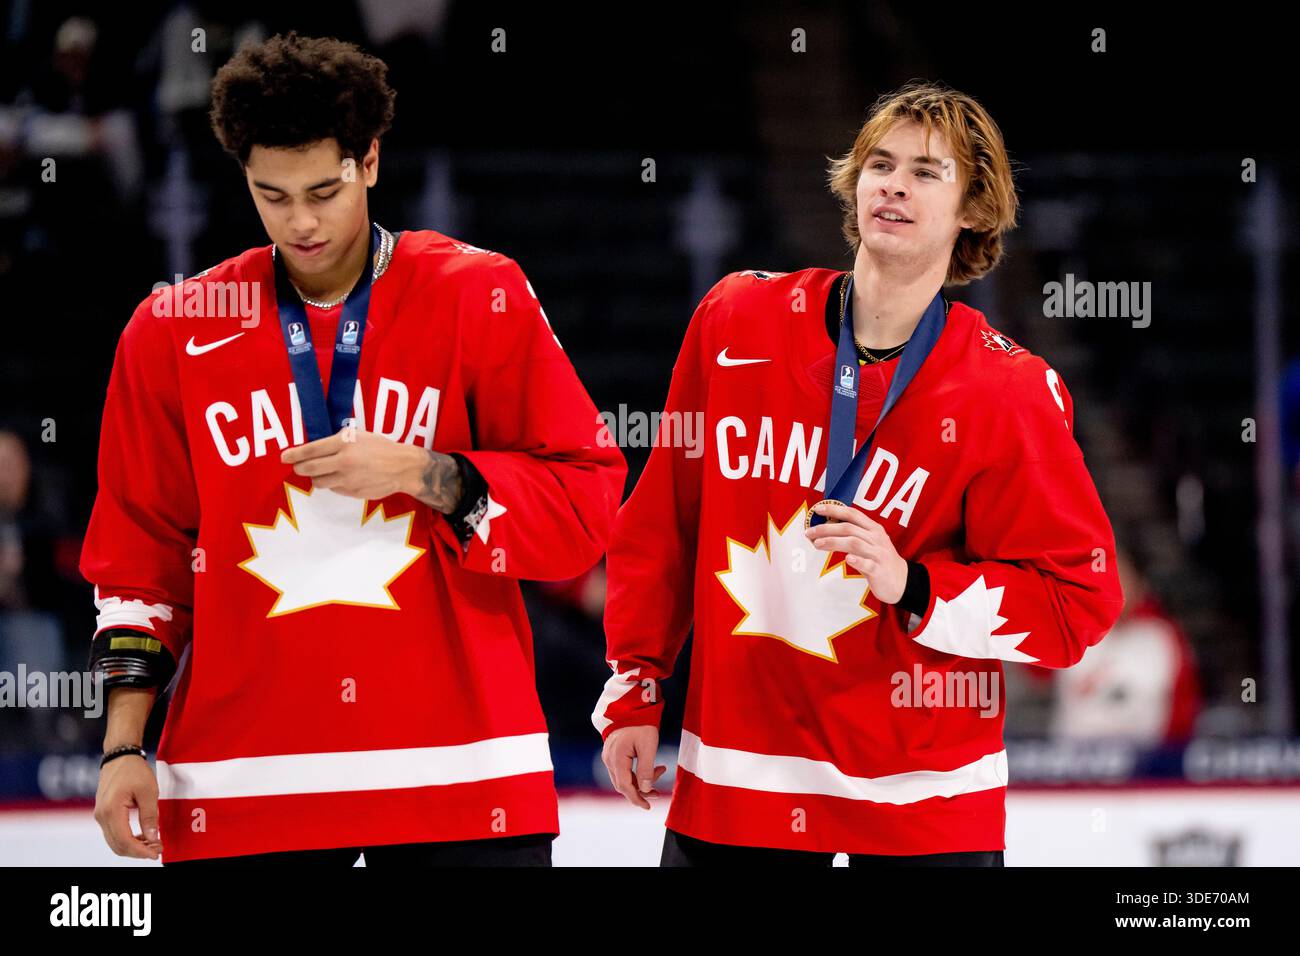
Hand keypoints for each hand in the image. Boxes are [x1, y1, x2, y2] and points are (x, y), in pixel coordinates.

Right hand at [94, 756, 161, 859]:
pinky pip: (113, 833)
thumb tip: (153, 838)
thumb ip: (149, 816)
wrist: (119, 756)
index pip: (124, 841)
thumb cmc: (134, 770)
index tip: (156, 854)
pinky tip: (143, 835)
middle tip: (158, 848)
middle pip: (117, 845)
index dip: (140, 851)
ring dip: (133, 846)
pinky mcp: (103, 814)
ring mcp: (100, 816)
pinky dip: (127, 839)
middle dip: (138, 851)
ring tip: (153, 842)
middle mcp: (101, 816)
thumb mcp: (148, 791)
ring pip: (114, 842)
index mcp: (111, 810)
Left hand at [280, 426, 445, 504]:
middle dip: (300, 468)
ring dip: (317, 478)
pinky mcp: (352, 492)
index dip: (294, 454)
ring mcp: (347, 479)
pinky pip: (334, 489)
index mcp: (344, 443)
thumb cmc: (380, 447)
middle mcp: (343, 461)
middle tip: (298, 467)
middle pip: (309, 469)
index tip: (284, 457)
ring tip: (325, 472)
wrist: (402, 466)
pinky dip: (334, 484)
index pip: (310, 450)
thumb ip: (336, 442)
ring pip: (319, 482)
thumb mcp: (358, 436)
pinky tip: (345, 478)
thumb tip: (313, 449)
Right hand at [602, 725, 666, 809]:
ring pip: (623, 777)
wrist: (632, 707)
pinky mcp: (612, 753)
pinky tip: (651, 767)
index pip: (624, 786)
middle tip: (658, 792)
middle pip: (622, 784)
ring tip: (660, 771)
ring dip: (640, 780)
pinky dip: (636, 772)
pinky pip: (622, 769)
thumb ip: (646, 769)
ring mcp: (608, 756)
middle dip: (641, 790)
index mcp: (616, 758)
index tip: (648, 806)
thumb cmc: (642, 724)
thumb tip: (646, 790)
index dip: (636, 798)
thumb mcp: (648, 746)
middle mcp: (609, 759)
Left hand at [803, 501, 907, 603]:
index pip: (853, 514)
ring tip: (817, 544)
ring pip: (854, 544)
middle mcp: (876, 539)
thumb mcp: (870, 542)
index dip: (835, 510)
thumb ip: (853, 534)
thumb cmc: (880, 560)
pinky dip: (856, 561)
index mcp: (874, 529)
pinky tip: (847, 559)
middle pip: (849, 528)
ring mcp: (878, 554)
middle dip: (827, 528)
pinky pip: (867, 564)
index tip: (819, 509)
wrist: (902, 581)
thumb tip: (827, 528)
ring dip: (833, 542)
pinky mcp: (879, 570)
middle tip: (810, 532)